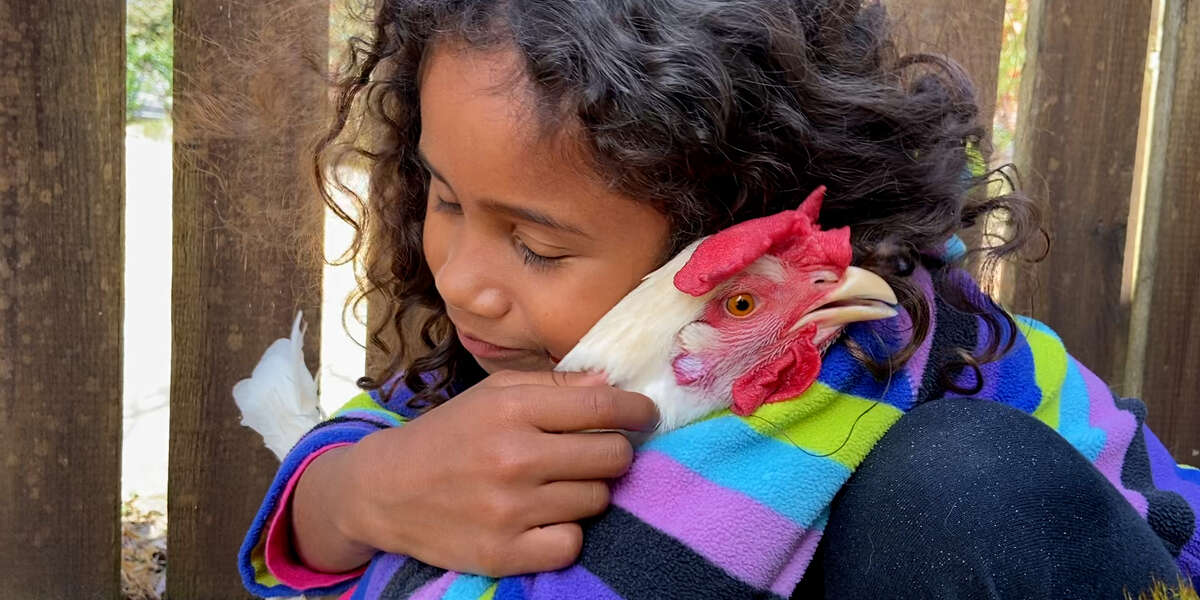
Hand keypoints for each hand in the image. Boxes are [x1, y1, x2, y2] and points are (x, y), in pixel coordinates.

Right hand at [340, 370, 658, 576]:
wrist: (384, 490)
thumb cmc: (448, 435)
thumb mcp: (493, 394)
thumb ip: (554, 386)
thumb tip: (614, 384)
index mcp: (511, 408)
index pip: (602, 405)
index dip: (637, 410)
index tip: (645, 415)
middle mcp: (513, 457)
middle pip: (612, 457)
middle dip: (614, 453)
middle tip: (595, 454)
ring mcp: (508, 509)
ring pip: (597, 501)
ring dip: (587, 492)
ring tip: (557, 485)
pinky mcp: (502, 552)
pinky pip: (571, 544)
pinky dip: (566, 534)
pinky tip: (544, 519)